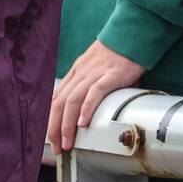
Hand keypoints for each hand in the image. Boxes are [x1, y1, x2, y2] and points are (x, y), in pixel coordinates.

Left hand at [47, 39, 145, 153]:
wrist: (132, 34)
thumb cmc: (118, 52)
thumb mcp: (97, 67)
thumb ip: (91, 84)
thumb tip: (91, 107)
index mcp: (76, 72)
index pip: (55, 99)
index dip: (50, 120)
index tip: (50, 138)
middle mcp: (81, 73)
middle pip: (59, 103)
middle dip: (54, 128)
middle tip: (56, 148)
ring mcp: (94, 73)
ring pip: (72, 101)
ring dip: (67, 125)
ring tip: (67, 143)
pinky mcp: (110, 75)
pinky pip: (94, 93)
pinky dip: (87, 109)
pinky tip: (84, 124)